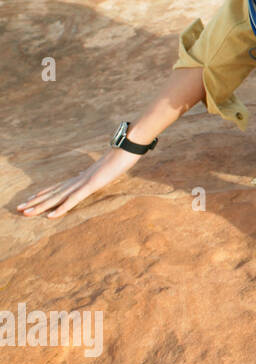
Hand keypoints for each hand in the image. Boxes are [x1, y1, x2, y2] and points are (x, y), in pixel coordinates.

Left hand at [16, 147, 142, 217]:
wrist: (128, 146)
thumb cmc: (122, 155)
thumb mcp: (108, 167)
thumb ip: (97, 172)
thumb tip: (90, 174)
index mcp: (83, 176)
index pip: (59, 186)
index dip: (45, 192)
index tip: (31, 198)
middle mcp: (79, 178)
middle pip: (53, 192)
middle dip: (36, 202)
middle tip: (19, 208)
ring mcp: (83, 182)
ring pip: (57, 197)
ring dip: (41, 206)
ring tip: (25, 212)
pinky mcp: (90, 185)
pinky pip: (73, 200)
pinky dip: (61, 208)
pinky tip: (51, 216)